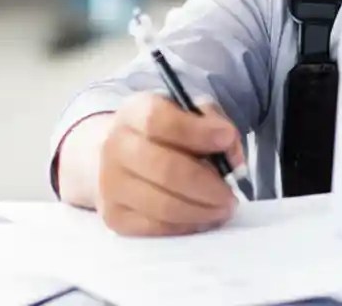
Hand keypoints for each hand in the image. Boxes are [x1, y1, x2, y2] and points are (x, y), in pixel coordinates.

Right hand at [97, 92, 244, 236]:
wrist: (110, 157)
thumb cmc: (159, 134)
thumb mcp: (185, 113)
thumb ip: (212, 123)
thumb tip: (232, 155)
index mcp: (133, 113)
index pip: (158, 121)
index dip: (197, 132)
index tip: (226, 138)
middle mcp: (115, 147)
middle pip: (165, 169)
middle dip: (208, 185)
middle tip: (231, 194)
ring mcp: (111, 185)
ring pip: (164, 205)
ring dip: (202, 211)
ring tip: (222, 208)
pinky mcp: (114, 217)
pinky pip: (158, 227)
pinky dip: (188, 225)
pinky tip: (202, 218)